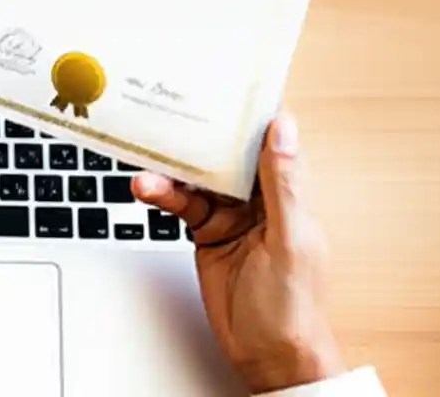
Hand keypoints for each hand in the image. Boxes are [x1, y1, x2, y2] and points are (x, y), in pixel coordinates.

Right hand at [133, 113, 344, 393]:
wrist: (267, 356)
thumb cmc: (293, 306)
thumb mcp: (289, 240)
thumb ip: (282, 184)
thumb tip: (283, 128)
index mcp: (289, 193)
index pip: (271, 139)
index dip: (250, 112)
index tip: (226, 84)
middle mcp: (260, 199)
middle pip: (225, 153)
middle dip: (198, 135)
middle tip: (169, 115)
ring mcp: (231, 215)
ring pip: (196, 177)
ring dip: (172, 170)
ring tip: (148, 170)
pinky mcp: (206, 231)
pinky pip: (181, 203)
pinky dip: (162, 195)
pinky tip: (146, 190)